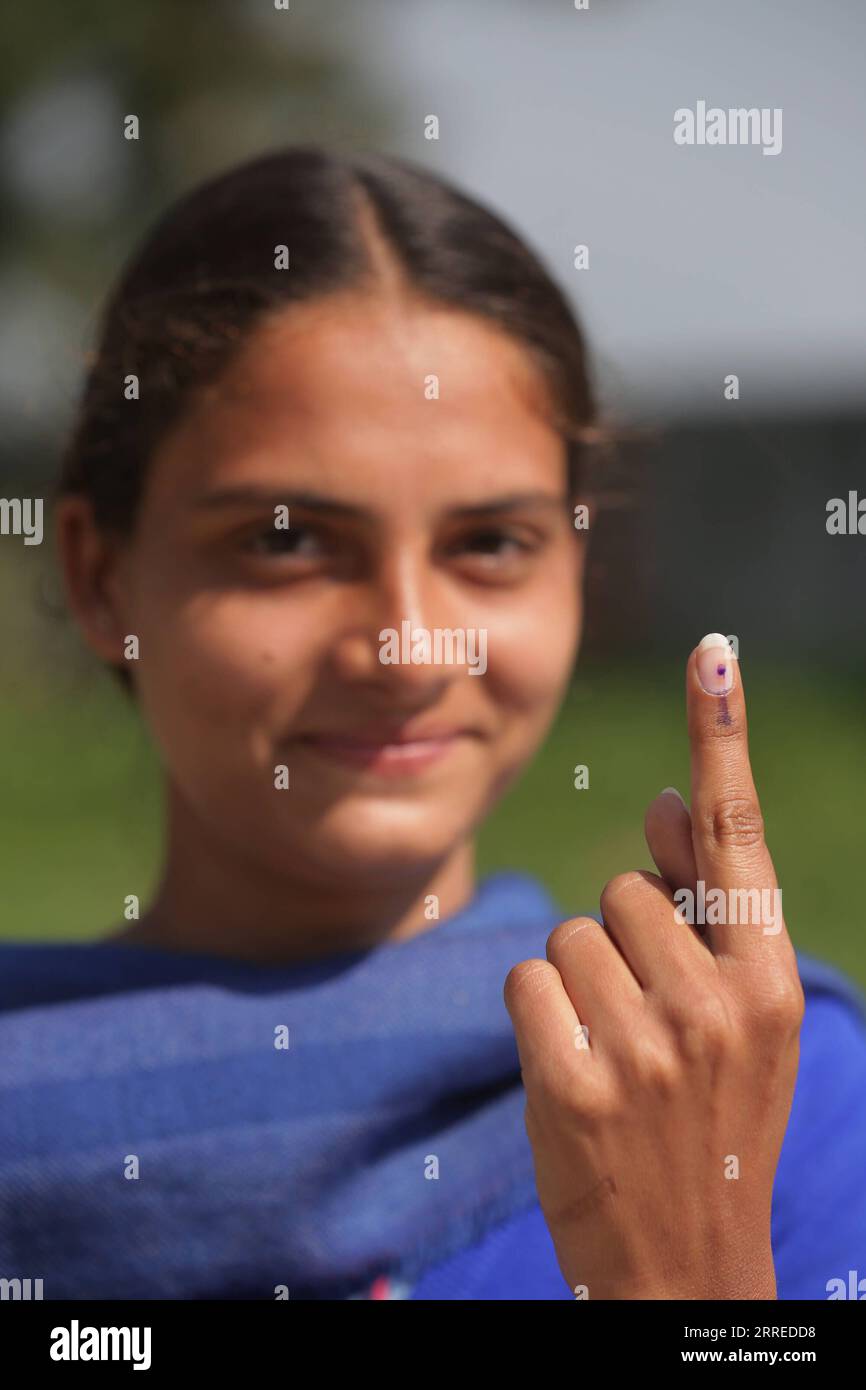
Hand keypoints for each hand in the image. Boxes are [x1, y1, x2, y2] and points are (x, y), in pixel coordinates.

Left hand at [504, 635, 804, 1299]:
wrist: (685, 1268)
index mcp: (768, 982)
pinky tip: (572, 1077)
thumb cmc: (708, 1125)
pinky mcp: (574, 1080)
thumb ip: (703, 914)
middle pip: (621, 885)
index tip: (713, 652)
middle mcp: (718, 1004)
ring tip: (613, 1055)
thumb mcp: (735, 1024)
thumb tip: (668, 804)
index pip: (738, 839)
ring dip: (576, 982)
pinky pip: (527, 977)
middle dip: (620, 941)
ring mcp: (647, 1046)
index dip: (722, 738)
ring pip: (568, 930)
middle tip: (644, 1024)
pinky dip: (536, 1016)